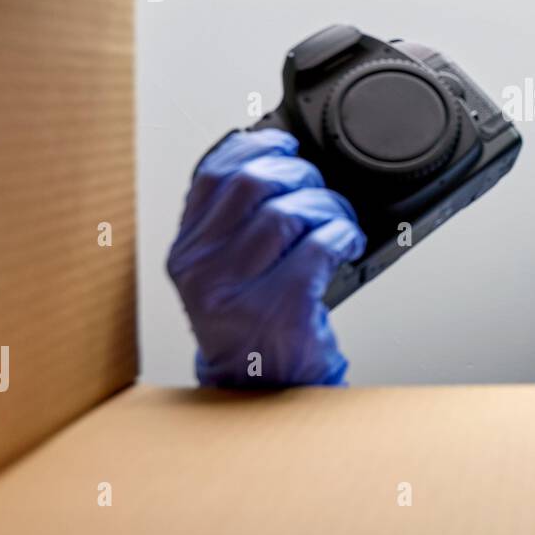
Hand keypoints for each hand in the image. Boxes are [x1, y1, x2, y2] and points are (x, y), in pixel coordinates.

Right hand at [166, 129, 365, 387]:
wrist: (263, 392)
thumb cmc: (254, 326)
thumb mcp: (228, 271)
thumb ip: (235, 222)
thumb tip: (270, 158)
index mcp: (188, 252)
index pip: (212, 175)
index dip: (253, 145)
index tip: (283, 142)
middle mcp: (203, 270)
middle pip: (254, 183)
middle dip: (301, 174)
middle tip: (319, 191)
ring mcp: (238, 292)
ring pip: (289, 211)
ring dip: (328, 207)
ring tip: (338, 222)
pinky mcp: (279, 309)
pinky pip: (319, 245)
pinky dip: (343, 235)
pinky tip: (346, 244)